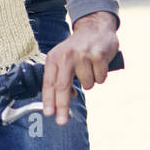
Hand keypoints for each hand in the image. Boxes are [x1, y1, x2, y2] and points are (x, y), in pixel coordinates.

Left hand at [41, 11, 118, 125]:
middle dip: (62, 107)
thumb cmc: (78, 48)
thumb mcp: (64, 58)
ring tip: (90, 68)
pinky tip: (99, 64)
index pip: (49, 82)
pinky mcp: (98, 55)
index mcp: (55, 57)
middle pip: (62, 86)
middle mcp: (67, 55)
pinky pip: (100, 78)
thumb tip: (66, 98)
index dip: (48, 100)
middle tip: (61, 121)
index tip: (48, 114)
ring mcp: (83, 55)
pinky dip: (101, 76)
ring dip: (90, 82)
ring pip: (86, 85)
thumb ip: (61, 77)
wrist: (95, 27)